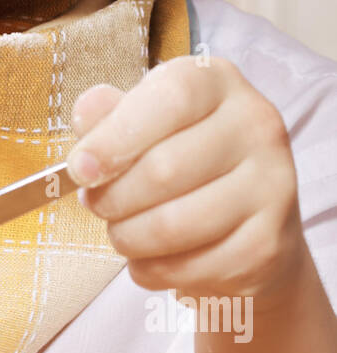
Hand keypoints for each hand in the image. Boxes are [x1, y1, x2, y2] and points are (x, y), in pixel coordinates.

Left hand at [65, 54, 305, 309]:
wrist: (248, 224)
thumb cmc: (181, 163)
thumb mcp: (143, 126)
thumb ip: (110, 116)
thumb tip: (87, 111)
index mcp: (218, 83)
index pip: (171, 98)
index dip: (116, 136)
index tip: (80, 168)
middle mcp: (256, 126)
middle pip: (163, 169)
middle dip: (111, 198)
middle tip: (96, 204)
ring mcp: (272, 186)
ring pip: (171, 225)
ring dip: (127, 238)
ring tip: (122, 231)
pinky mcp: (267, 245)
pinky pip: (187, 268)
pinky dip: (151, 270)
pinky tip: (153, 257)